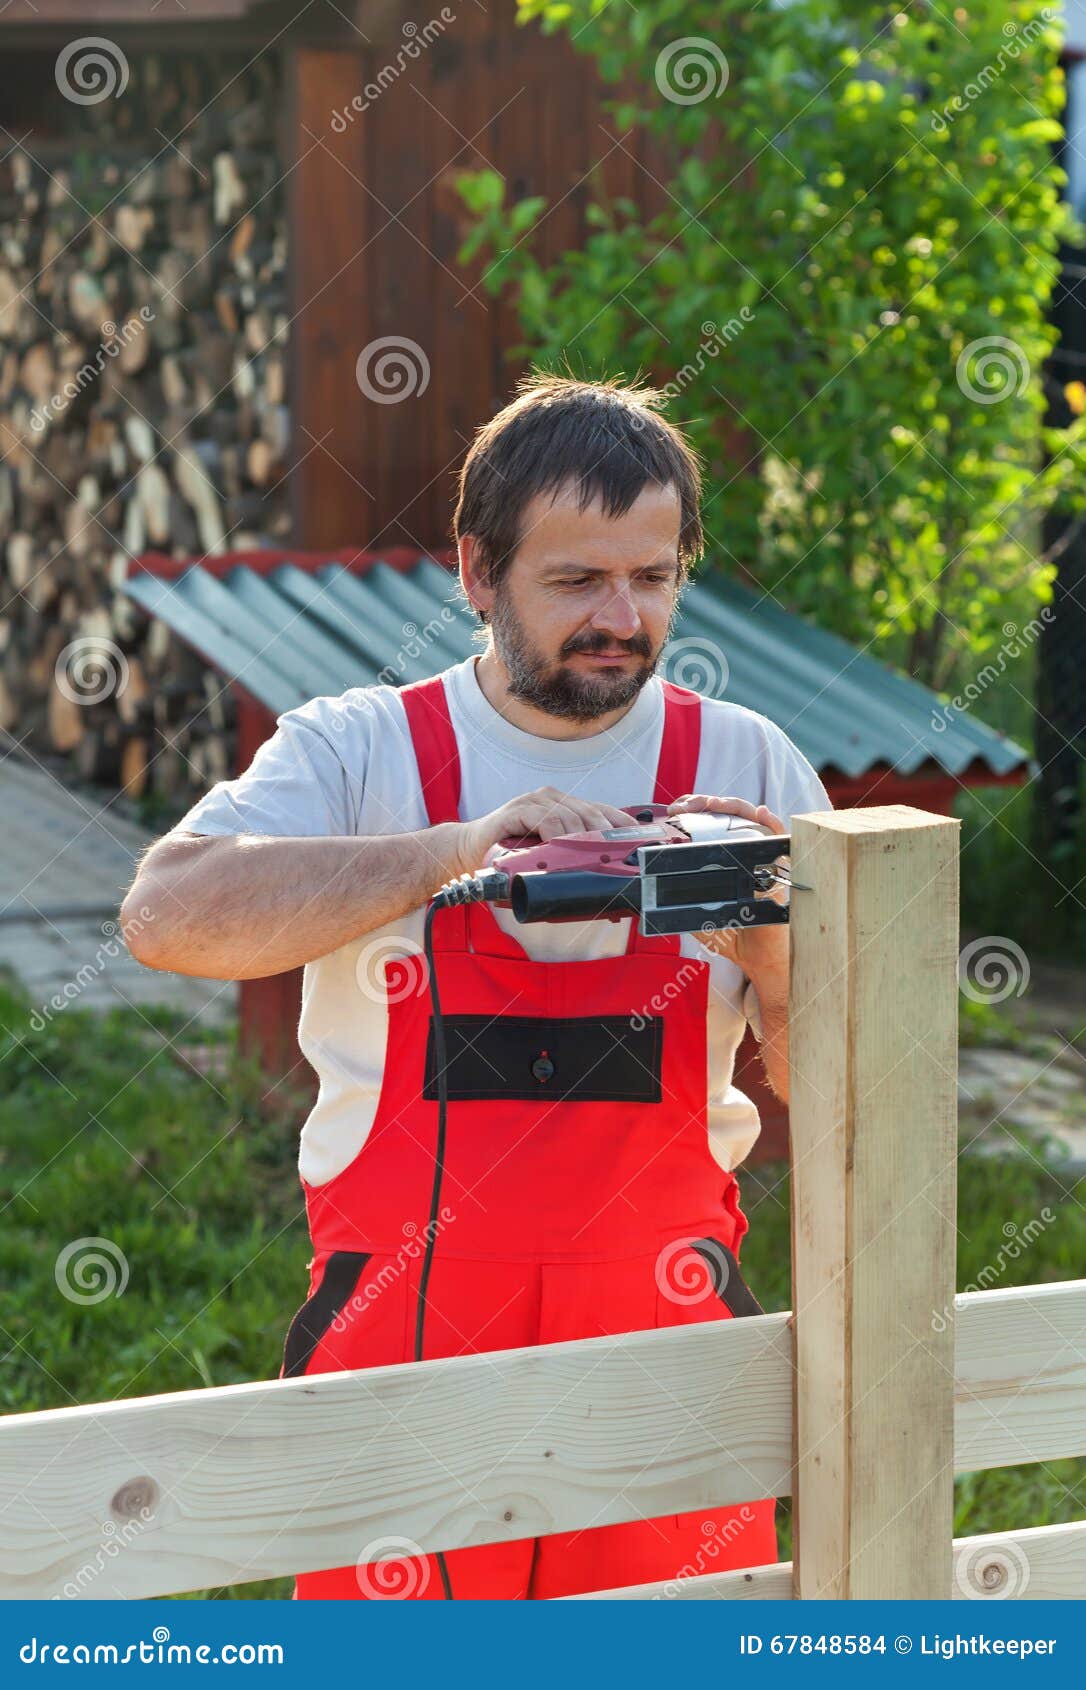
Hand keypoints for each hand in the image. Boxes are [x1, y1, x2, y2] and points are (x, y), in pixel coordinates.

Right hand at [456, 787, 634, 874]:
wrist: (469, 851)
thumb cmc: (510, 855)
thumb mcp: (546, 853)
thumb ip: (569, 855)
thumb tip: (601, 876)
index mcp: (564, 806)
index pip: (601, 809)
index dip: (621, 822)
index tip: (638, 837)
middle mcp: (553, 798)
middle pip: (591, 813)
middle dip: (604, 836)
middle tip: (612, 857)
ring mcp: (536, 800)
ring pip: (571, 817)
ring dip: (580, 840)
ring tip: (585, 858)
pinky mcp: (518, 808)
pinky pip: (545, 818)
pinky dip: (555, 834)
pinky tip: (558, 848)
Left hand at [666, 794, 787, 968]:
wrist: (757, 957)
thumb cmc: (732, 934)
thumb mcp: (699, 914)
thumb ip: (683, 902)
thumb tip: (656, 893)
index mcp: (725, 858)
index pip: (710, 823)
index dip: (693, 811)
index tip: (674, 810)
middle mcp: (745, 852)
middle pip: (728, 815)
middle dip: (705, 803)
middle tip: (685, 806)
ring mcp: (764, 858)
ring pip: (751, 819)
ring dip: (732, 806)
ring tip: (714, 802)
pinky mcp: (781, 869)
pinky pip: (782, 840)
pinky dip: (773, 823)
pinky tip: (761, 813)